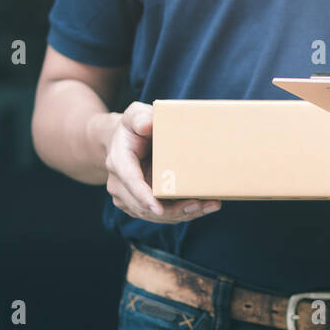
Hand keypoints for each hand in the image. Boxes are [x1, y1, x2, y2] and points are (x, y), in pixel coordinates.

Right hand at [103, 101, 221, 223]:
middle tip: (200, 204)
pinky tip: (204, 206)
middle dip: (172, 209)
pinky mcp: (142, 204)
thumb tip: (148, 124)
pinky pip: (161, 214)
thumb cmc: (135, 126)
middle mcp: (120, 184)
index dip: (144, 197)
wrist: (127, 140)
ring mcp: (129, 197)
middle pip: (144, 206)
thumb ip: (139, 117)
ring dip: (182, 214)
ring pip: (155, 214)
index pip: (130, 182)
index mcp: (120, 162)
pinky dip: (182, 213)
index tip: (158, 208)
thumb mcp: (135, 115)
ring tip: (209, 206)